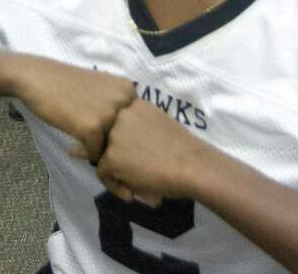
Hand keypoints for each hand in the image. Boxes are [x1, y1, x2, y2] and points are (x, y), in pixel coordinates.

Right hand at [15, 58, 135, 163]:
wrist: (36, 77)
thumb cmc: (64, 83)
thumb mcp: (100, 86)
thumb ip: (116, 103)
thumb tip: (131, 134)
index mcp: (127, 88)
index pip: (136, 123)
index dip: (121, 133)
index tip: (106, 135)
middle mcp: (123, 100)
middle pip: (126, 137)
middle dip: (112, 146)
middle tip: (95, 145)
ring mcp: (108, 113)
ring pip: (112, 148)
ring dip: (100, 152)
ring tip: (84, 146)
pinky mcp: (92, 128)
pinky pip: (95, 153)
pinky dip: (85, 153)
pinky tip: (74, 145)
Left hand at [96, 98, 212, 204]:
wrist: (193, 166)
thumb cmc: (184, 150)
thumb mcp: (158, 127)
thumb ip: (140, 130)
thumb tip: (125, 146)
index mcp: (135, 105)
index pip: (119, 124)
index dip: (127, 143)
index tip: (141, 156)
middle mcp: (121, 115)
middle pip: (109, 139)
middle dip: (121, 156)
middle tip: (140, 171)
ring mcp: (114, 135)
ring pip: (104, 156)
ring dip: (118, 170)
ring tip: (138, 182)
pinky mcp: (111, 157)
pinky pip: (103, 174)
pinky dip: (115, 186)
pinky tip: (131, 193)